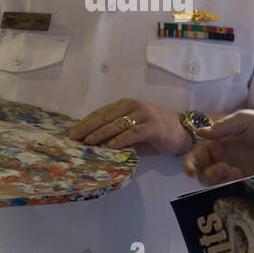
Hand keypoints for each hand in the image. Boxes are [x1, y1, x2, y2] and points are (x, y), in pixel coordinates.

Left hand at [67, 98, 192, 156]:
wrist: (181, 132)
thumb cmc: (154, 133)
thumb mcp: (132, 132)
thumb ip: (116, 135)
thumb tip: (93, 146)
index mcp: (125, 105)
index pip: (101, 113)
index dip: (85, 123)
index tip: (72, 134)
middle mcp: (133, 106)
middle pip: (105, 116)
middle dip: (88, 128)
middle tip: (74, 139)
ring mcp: (143, 114)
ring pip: (117, 124)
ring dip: (101, 133)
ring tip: (88, 142)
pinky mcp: (153, 126)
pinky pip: (134, 132)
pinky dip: (121, 140)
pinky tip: (110, 147)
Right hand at [181, 109, 253, 184]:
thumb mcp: (243, 120)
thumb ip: (222, 127)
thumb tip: (201, 132)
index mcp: (216, 144)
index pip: (197, 156)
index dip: (190, 164)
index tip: (190, 171)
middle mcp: (222, 159)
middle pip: (204, 174)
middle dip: (209, 174)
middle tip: (224, 168)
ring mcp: (233, 172)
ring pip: (216, 184)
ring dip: (220, 180)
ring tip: (236, 171)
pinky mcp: (246, 181)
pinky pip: (232, 188)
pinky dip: (232, 185)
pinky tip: (242, 175)